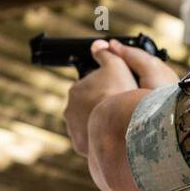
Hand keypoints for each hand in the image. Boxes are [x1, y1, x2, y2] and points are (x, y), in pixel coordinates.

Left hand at [63, 40, 177, 155]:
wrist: (120, 125)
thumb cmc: (119, 93)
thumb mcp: (117, 65)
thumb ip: (106, 53)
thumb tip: (98, 44)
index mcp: (76, 90)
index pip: (88, 88)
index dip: (103, 90)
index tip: (116, 93)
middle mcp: (69, 110)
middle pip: (85, 107)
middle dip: (98, 107)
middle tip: (117, 109)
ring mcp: (74, 129)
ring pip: (87, 125)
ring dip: (98, 124)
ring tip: (115, 124)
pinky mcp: (80, 145)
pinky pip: (90, 141)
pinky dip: (98, 139)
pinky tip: (111, 137)